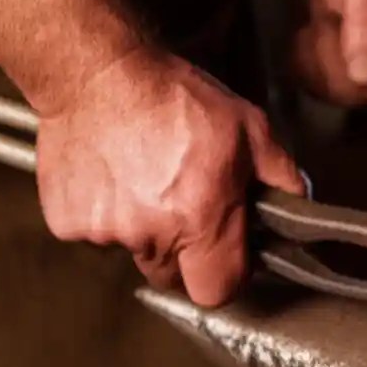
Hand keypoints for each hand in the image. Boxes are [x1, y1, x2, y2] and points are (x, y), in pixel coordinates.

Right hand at [35, 48, 306, 306]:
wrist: (97, 74)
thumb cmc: (176, 98)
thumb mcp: (250, 128)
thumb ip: (281, 175)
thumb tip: (299, 204)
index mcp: (202, 220)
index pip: (218, 291)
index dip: (226, 275)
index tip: (228, 252)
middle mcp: (152, 235)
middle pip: (173, 278)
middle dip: (184, 253)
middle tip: (186, 208)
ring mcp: (104, 233)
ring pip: (134, 253)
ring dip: (143, 229)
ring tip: (145, 177)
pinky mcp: (67, 224)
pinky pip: (94, 236)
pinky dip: (104, 214)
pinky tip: (113, 175)